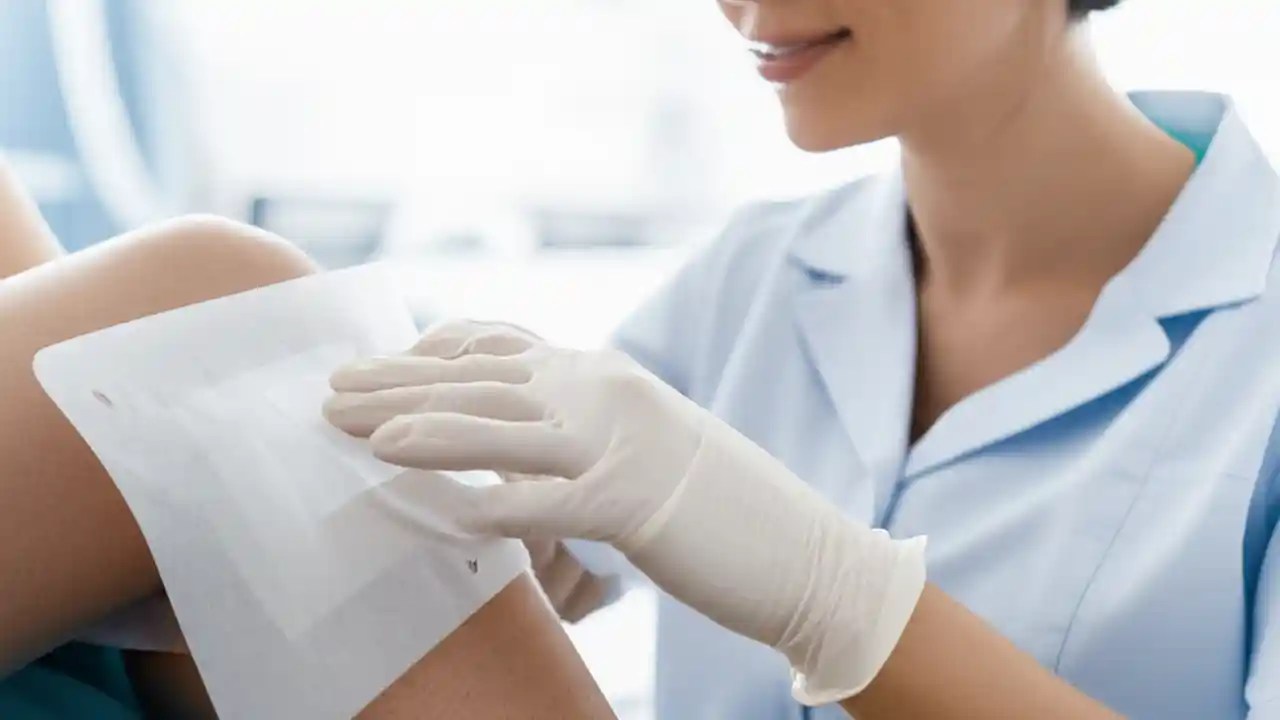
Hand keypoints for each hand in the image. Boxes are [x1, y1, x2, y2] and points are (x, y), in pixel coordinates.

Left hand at [326, 323, 926, 704]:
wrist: (803, 550)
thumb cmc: (715, 504)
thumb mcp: (639, 442)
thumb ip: (575, 425)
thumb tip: (504, 441)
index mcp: (602, 373)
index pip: (497, 346)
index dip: (428, 355)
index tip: (378, 367)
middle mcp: (605, 390)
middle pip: (481, 380)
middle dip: (400, 386)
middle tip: (333, 395)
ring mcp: (620, 443)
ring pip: (500, 429)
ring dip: (423, 431)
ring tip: (359, 435)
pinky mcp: (634, 502)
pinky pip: (543, 503)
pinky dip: (486, 506)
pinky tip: (435, 513)